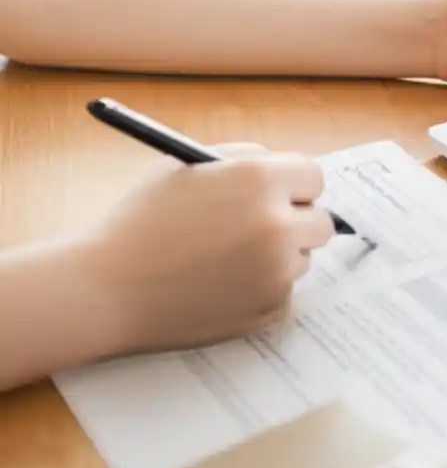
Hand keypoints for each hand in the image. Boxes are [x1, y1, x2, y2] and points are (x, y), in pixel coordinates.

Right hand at [79, 144, 333, 354]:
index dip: (294, 185)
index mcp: (259, 181)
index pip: (313, 176)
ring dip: (278, 257)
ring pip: (302, 258)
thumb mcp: (185, 168)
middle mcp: (278, 225)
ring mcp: (278, 272)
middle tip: (262, 228)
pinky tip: (221, 286)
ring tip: (223, 260)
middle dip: (296, 222)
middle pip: (320, 221)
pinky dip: (262, 289)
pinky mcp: (271, 309)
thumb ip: (241, 159)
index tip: (282, 194)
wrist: (105, 290)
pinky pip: (284, 292)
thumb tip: (281, 166)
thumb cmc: (140, 224)